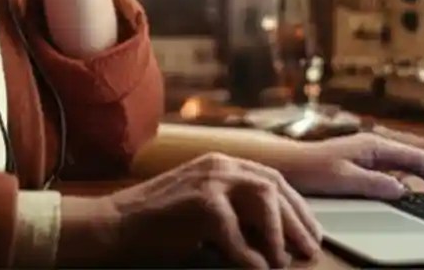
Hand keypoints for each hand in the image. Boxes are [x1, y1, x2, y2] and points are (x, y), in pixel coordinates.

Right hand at [58, 153, 323, 268]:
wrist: (113, 225)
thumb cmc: (156, 224)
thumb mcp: (201, 208)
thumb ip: (234, 211)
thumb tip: (272, 235)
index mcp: (220, 163)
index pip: (271, 178)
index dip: (295, 206)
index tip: (309, 231)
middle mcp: (219, 165)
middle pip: (273, 186)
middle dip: (296, 219)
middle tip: (310, 248)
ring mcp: (209, 180)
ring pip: (263, 198)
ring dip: (278, 233)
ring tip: (284, 260)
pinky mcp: (200, 203)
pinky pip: (236, 232)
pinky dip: (249, 255)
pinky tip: (256, 269)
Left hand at [274, 132, 423, 199]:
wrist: (290, 164)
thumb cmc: (312, 169)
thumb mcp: (343, 179)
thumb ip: (373, 183)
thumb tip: (403, 189)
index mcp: (375, 146)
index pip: (419, 159)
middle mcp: (378, 147)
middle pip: (421, 160)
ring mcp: (374, 155)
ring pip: (412, 166)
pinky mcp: (369, 165)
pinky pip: (400, 172)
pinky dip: (417, 181)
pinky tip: (423, 193)